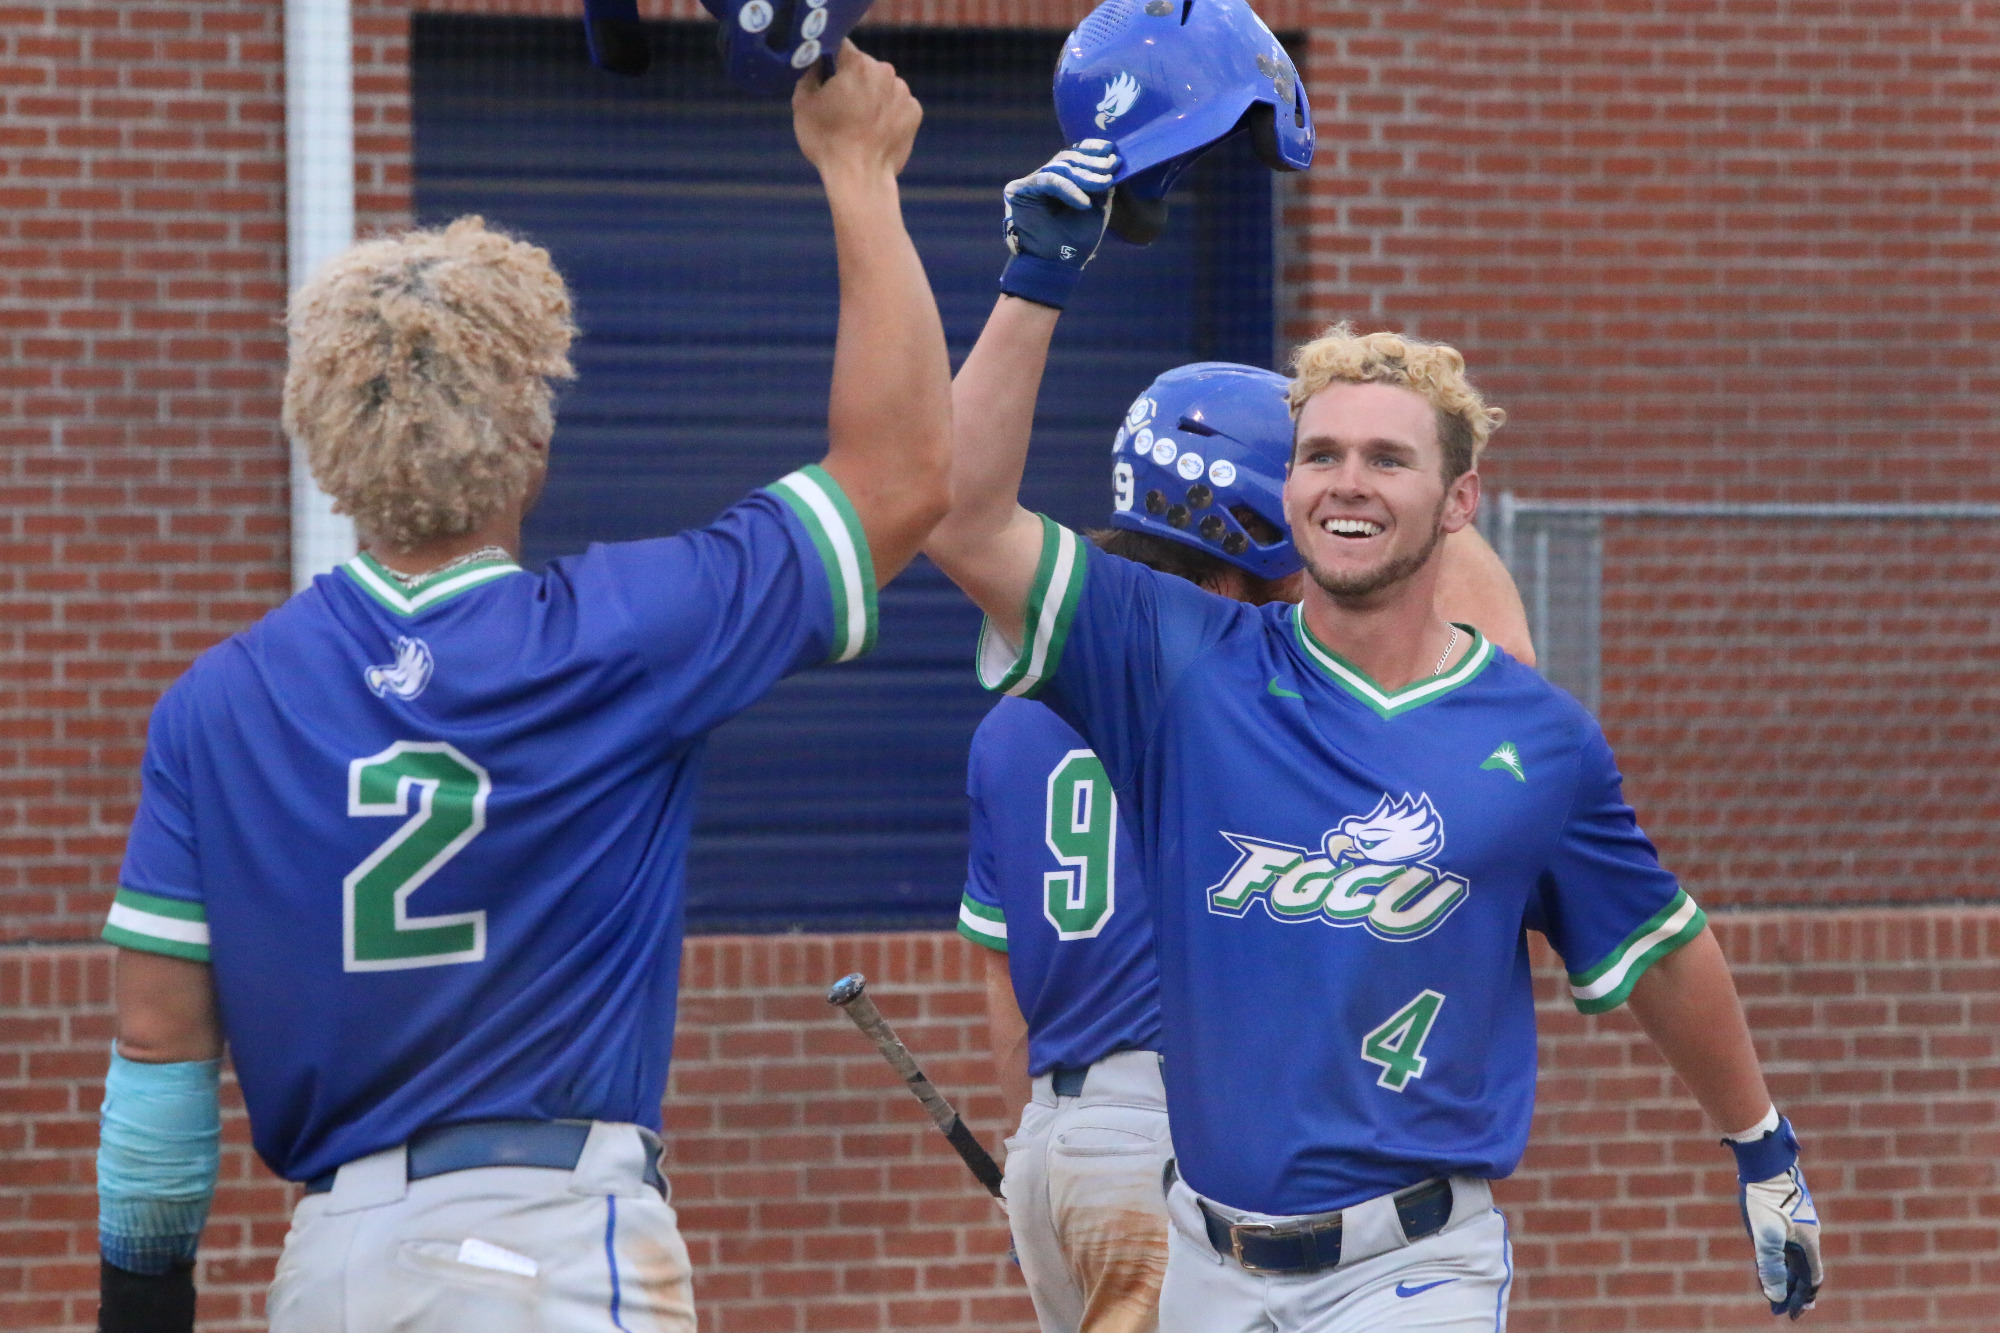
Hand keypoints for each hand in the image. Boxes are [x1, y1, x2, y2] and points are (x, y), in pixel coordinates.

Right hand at [792, 41, 921, 180]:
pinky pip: (897, 105)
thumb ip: (809, 74)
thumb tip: (817, 65)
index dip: (830, 62)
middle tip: (841, 108)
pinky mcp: (915, 112)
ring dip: (872, 97)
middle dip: (853, 81)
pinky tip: (875, 132)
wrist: (860, 178)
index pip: (840, 47)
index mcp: (857, 64)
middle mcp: (885, 71)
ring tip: (859, 124)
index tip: (825, 79)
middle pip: (864, 67)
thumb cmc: (827, 142)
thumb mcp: (802, 104)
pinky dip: (888, 114)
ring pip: (882, 86)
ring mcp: (903, 92)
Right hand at [1003, 140, 1116, 264]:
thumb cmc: (1076, 242)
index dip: (1091, 150)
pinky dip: (1068, 189)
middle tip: (1111, 166)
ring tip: (1104, 183)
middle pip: (1067, 160)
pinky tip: (1083, 202)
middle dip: (1091, 163)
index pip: (1073, 157)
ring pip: (1059, 168)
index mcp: (1059, 182)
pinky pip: (1047, 181)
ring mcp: (1029, 184)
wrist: (1057, 267)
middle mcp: (1042, 180)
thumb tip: (1111, 158)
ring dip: (1084, 176)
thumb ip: (1100, 185)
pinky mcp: (1018, 190)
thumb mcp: (1097, 208)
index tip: (1111, 149)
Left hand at [1727, 1116, 1823, 1319]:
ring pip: (1794, 1256)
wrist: (1764, 1158)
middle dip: (1792, 1292)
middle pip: (1803, 1271)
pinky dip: (1779, 1257)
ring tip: (1772, 1291)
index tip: (1790, 1315)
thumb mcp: (1765, 1235)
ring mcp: (1798, 1222)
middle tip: (1780, 1309)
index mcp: (1808, 1242)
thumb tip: (1775, 1295)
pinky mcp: (1786, 1212)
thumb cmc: (1765, 1196)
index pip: (1810, 1280)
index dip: (1801, 1299)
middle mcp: (1807, 1234)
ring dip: (1784, 1276)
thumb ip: (1770, 1266)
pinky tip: (1767, 1262)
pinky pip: (1786, 1242)